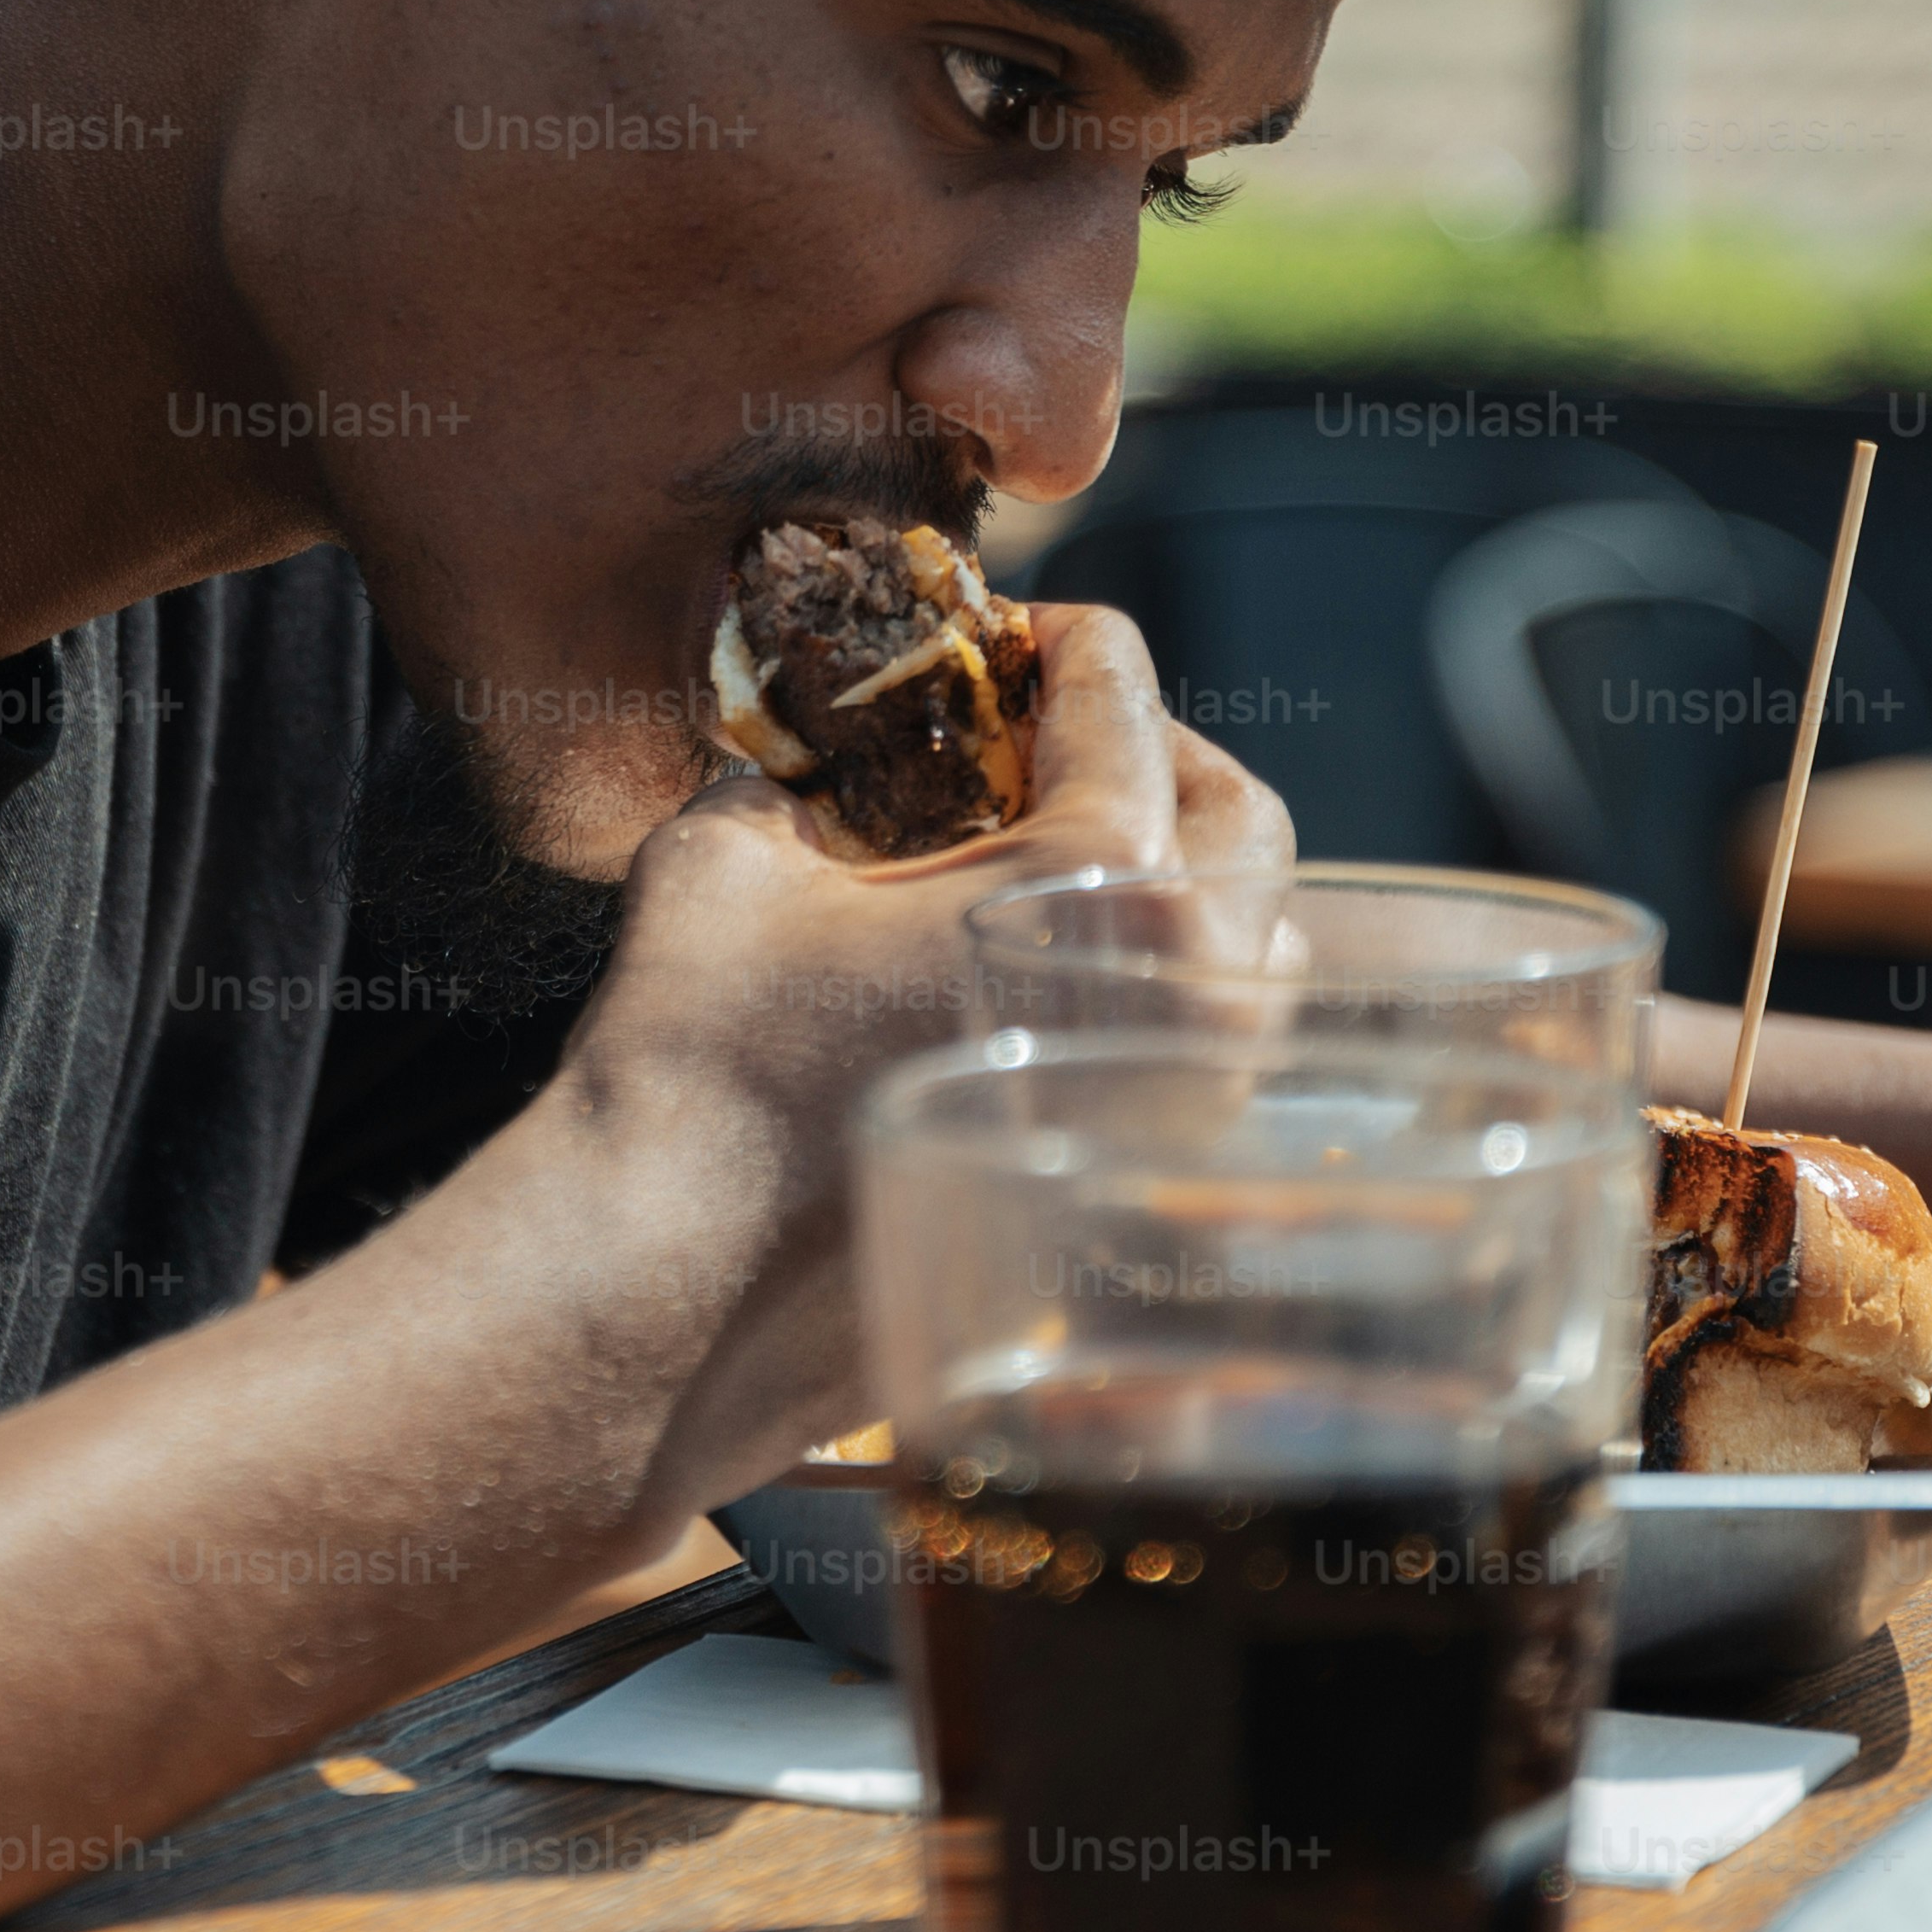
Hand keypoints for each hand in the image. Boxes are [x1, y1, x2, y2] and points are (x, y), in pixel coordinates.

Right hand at [529, 601, 1290, 1501]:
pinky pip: (1215, 1061)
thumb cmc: (694, 1072)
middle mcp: (1186, 997)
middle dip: (1163, 754)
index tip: (1021, 637)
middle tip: (1069, 737)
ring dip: (1192, 880)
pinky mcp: (1148, 1194)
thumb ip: (793, 776)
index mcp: (1101, 885)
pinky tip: (1066, 983)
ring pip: (1258, 951)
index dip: (1069, 645)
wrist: (673, 1294)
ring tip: (1082, 859)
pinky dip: (1171, 994)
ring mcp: (1183, 1109)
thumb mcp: (727, 858)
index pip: (1124, 705)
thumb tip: (812, 757)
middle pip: (1241, 821)